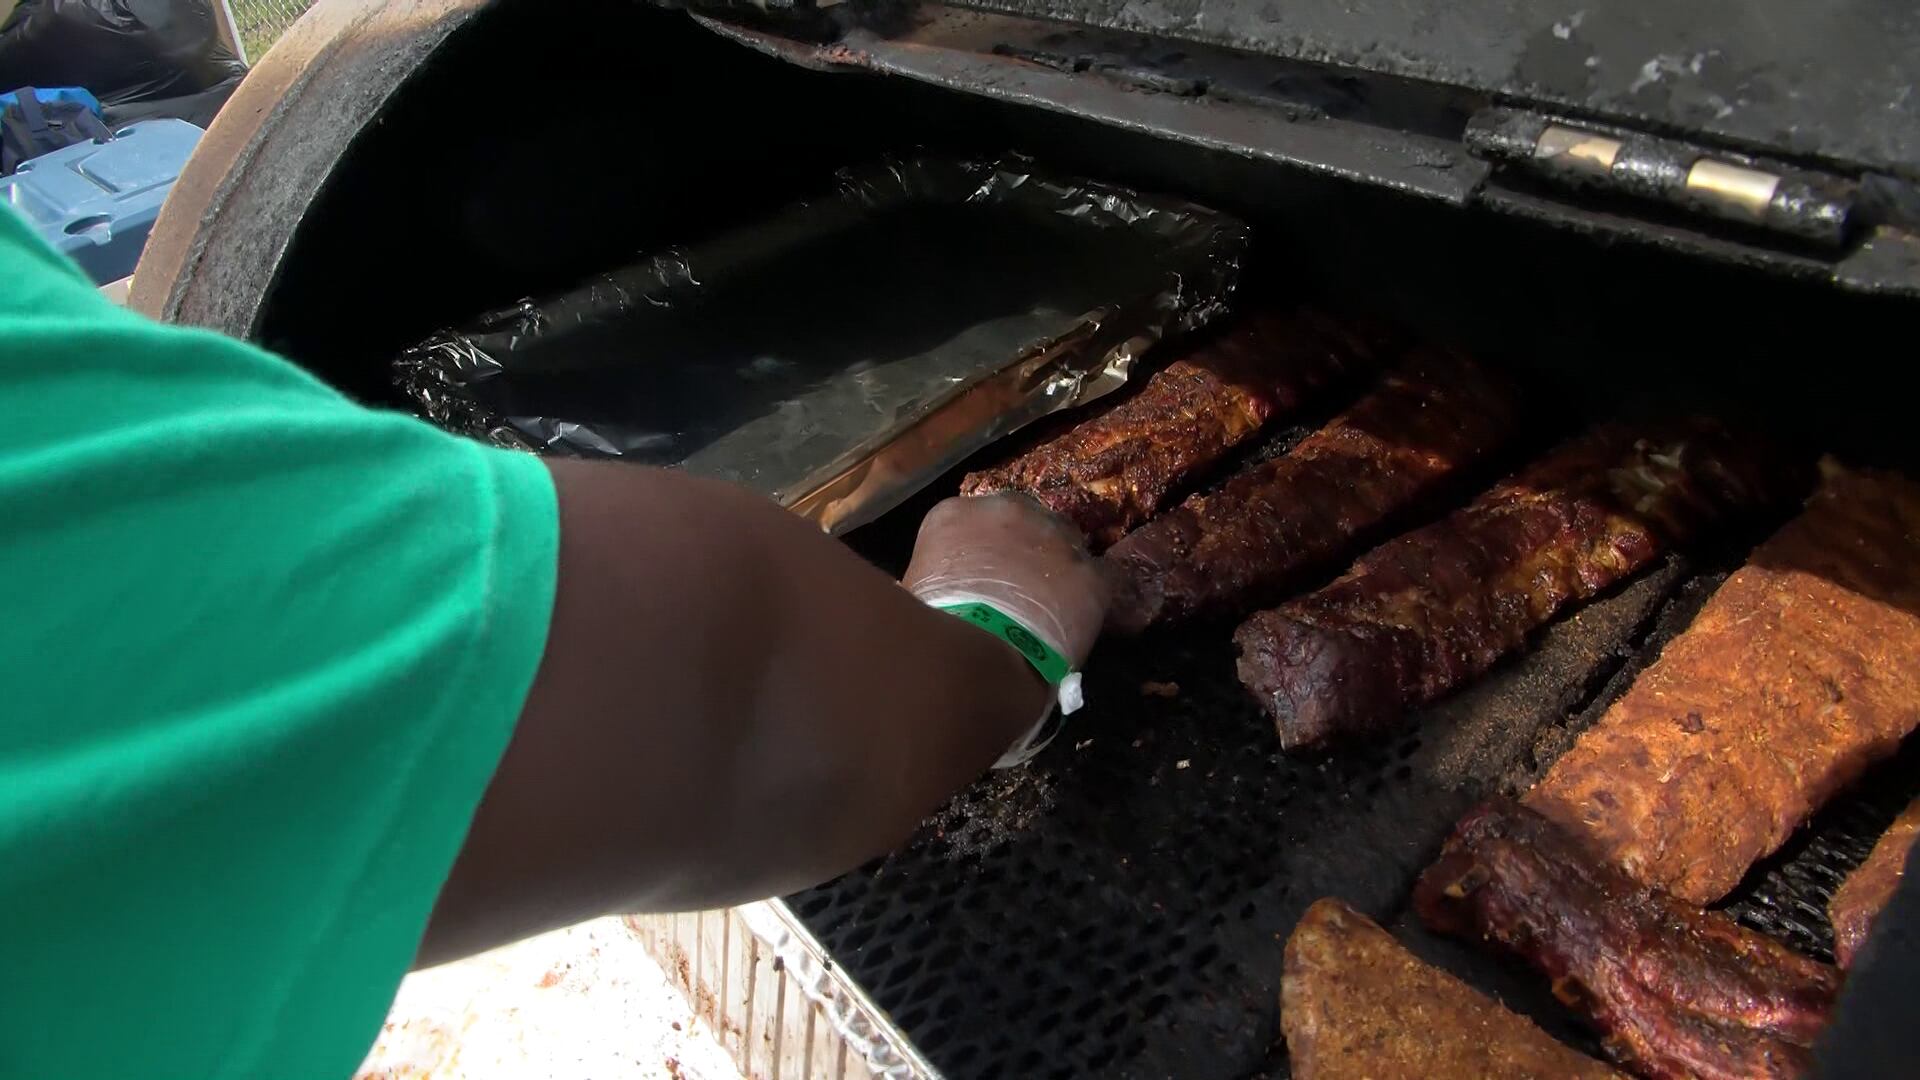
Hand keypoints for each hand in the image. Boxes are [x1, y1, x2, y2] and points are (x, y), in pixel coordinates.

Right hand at [902, 493, 1107, 670]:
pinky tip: (1078, 619)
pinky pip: (1098, 577)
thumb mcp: (917, 591)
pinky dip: (1089, 595)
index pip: (973, 521)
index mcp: (955, 515)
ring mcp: (1053, 537)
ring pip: (1065, 542)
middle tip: (1021, 584)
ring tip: (1053, 603)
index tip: (983, 571)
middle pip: (1024, 520)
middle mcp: (1007, 511)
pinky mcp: (1089, 573)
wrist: (972, 658)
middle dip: (1025, 547)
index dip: (983, 547)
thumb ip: (936, 576)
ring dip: (1059, 567)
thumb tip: (940, 589)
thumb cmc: (929, 632)